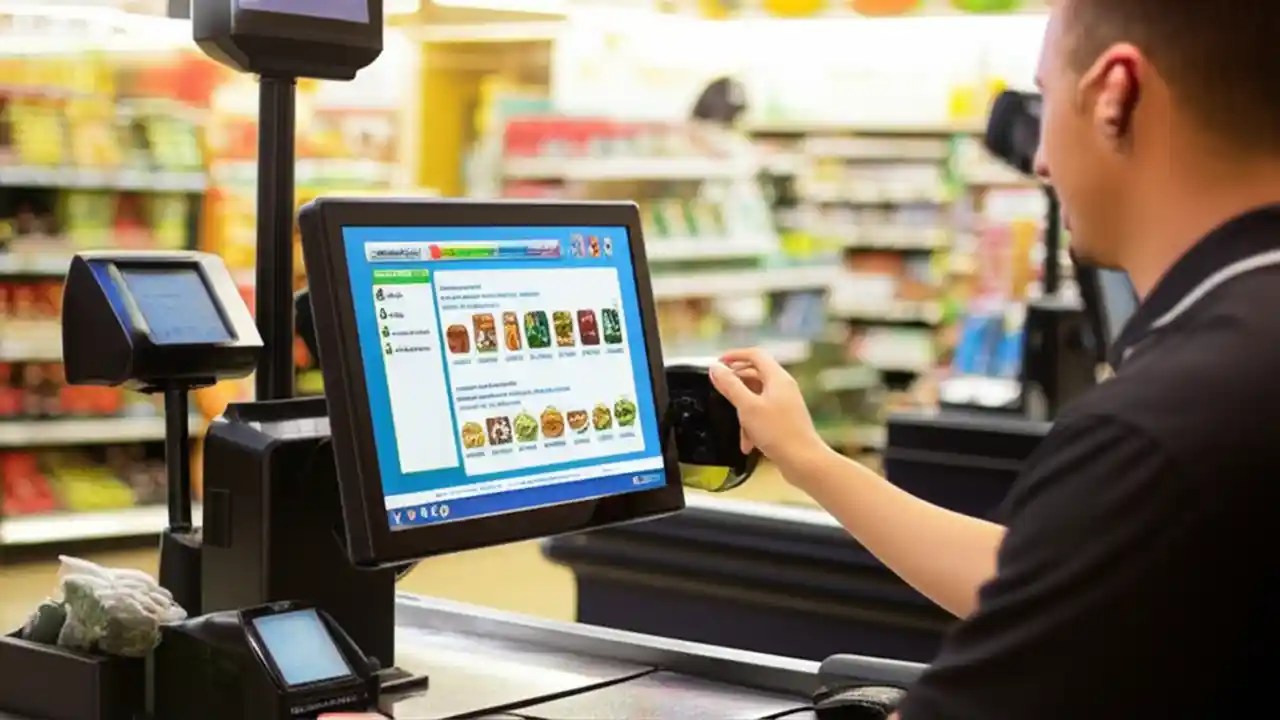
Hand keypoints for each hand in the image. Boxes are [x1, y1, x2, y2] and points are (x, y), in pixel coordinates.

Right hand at [708, 348, 825, 476]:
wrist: (804, 462)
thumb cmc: (777, 433)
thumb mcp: (748, 407)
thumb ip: (730, 386)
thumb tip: (715, 368)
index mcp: (777, 378)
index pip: (755, 355)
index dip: (735, 355)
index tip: (718, 364)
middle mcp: (784, 387)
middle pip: (755, 375)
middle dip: (736, 385)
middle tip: (720, 390)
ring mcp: (786, 404)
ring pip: (757, 398)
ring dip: (743, 411)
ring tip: (736, 426)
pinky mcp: (785, 420)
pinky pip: (763, 414)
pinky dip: (752, 424)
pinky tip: (748, 443)